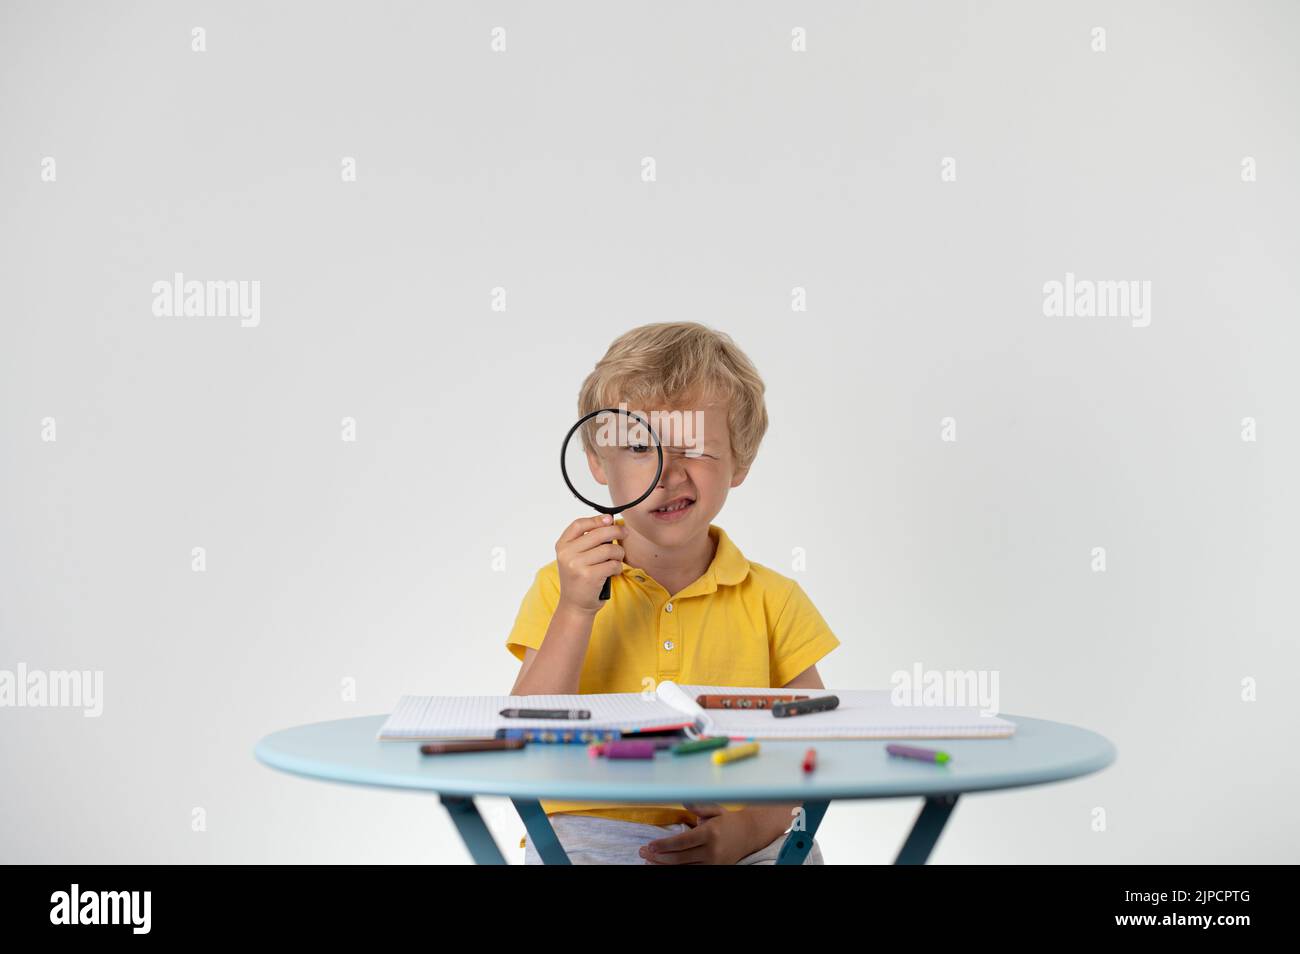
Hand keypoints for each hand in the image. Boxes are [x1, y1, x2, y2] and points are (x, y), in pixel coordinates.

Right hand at [554, 515, 624, 614]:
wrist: (574, 605)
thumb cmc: (579, 579)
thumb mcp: (575, 557)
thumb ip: (587, 541)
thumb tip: (609, 521)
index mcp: (562, 546)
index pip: (579, 524)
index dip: (596, 519)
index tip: (609, 519)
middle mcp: (567, 554)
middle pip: (599, 534)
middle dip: (617, 531)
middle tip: (625, 532)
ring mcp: (577, 565)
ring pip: (609, 549)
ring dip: (619, 553)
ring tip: (616, 559)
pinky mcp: (589, 576)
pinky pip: (613, 564)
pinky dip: (618, 567)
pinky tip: (614, 571)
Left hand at [638, 803, 762, 864]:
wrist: (749, 834)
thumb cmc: (729, 820)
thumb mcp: (715, 810)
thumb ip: (699, 807)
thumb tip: (684, 800)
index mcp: (710, 833)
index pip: (682, 842)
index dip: (664, 845)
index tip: (650, 845)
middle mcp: (712, 850)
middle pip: (680, 858)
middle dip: (659, 856)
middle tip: (643, 852)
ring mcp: (714, 863)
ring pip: (683, 867)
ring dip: (663, 865)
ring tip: (647, 861)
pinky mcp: (715, 869)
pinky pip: (691, 871)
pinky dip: (675, 870)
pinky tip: (663, 866)